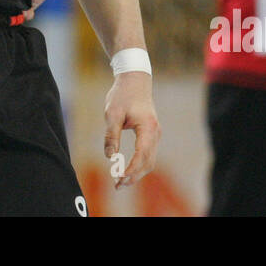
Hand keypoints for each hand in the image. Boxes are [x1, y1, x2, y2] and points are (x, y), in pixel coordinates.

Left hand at [104, 70, 159, 188]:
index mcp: (147, 127)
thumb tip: (109, 157)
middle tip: (118, 185)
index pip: (141, 155)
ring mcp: (155, 133)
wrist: (135, 79)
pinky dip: (140, 164)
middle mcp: (155, 132)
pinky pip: (148, 154)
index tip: (119, 179)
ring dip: (137, 172)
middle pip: (148, 161)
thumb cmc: (122, 95)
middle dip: (134, 175)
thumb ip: (111, 136)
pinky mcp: (151, 133)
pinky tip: (128, 169)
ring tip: (121, 181)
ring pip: (150, 160)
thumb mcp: (112, 114)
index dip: (131, 169)